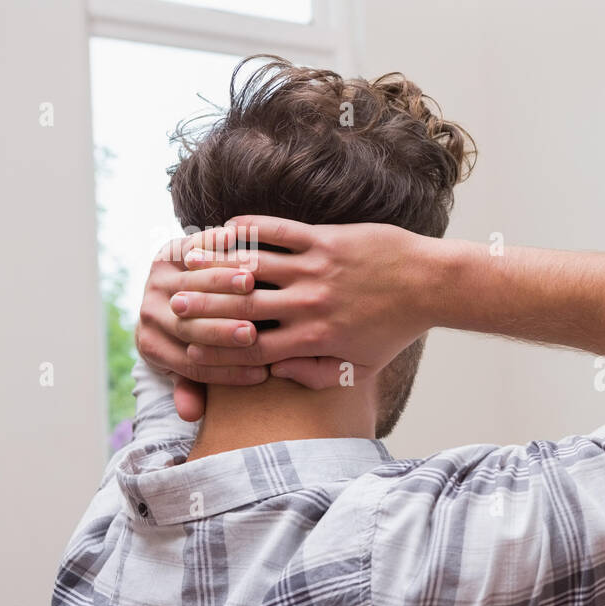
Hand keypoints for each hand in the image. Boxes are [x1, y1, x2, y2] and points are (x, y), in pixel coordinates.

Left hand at [136, 234, 269, 420]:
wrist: (191, 295)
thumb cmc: (209, 344)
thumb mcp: (201, 369)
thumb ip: (198, 390)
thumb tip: (189, 414)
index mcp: (152, 346)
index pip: (191, 363)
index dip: (225, 371)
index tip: (260, 375)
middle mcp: (149, 314)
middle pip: (186, 325)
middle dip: (219, 331)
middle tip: (251, 336)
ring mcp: (155, 282)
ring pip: (192, 285)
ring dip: (222, 286)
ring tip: (253, 292)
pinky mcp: (167, 254)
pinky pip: (193, 253)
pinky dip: (218, 252)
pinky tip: (246, 258)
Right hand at [173, 216, 437, 388]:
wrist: (431, 285)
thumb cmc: (396, 328)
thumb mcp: (362, 367)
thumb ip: (318, 376)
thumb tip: (276, 371)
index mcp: (315, 340)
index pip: (252, 348)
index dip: (218, 347)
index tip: (193, 344)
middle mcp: (309, 306)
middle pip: (241, 308)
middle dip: (204, 306)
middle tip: (173, 302)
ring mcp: (316, 270)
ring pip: (251, 266)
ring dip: (215, 263)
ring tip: (187, 262)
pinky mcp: (324, 240)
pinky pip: (275, 231)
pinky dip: (246, 229)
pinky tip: (225, 229)